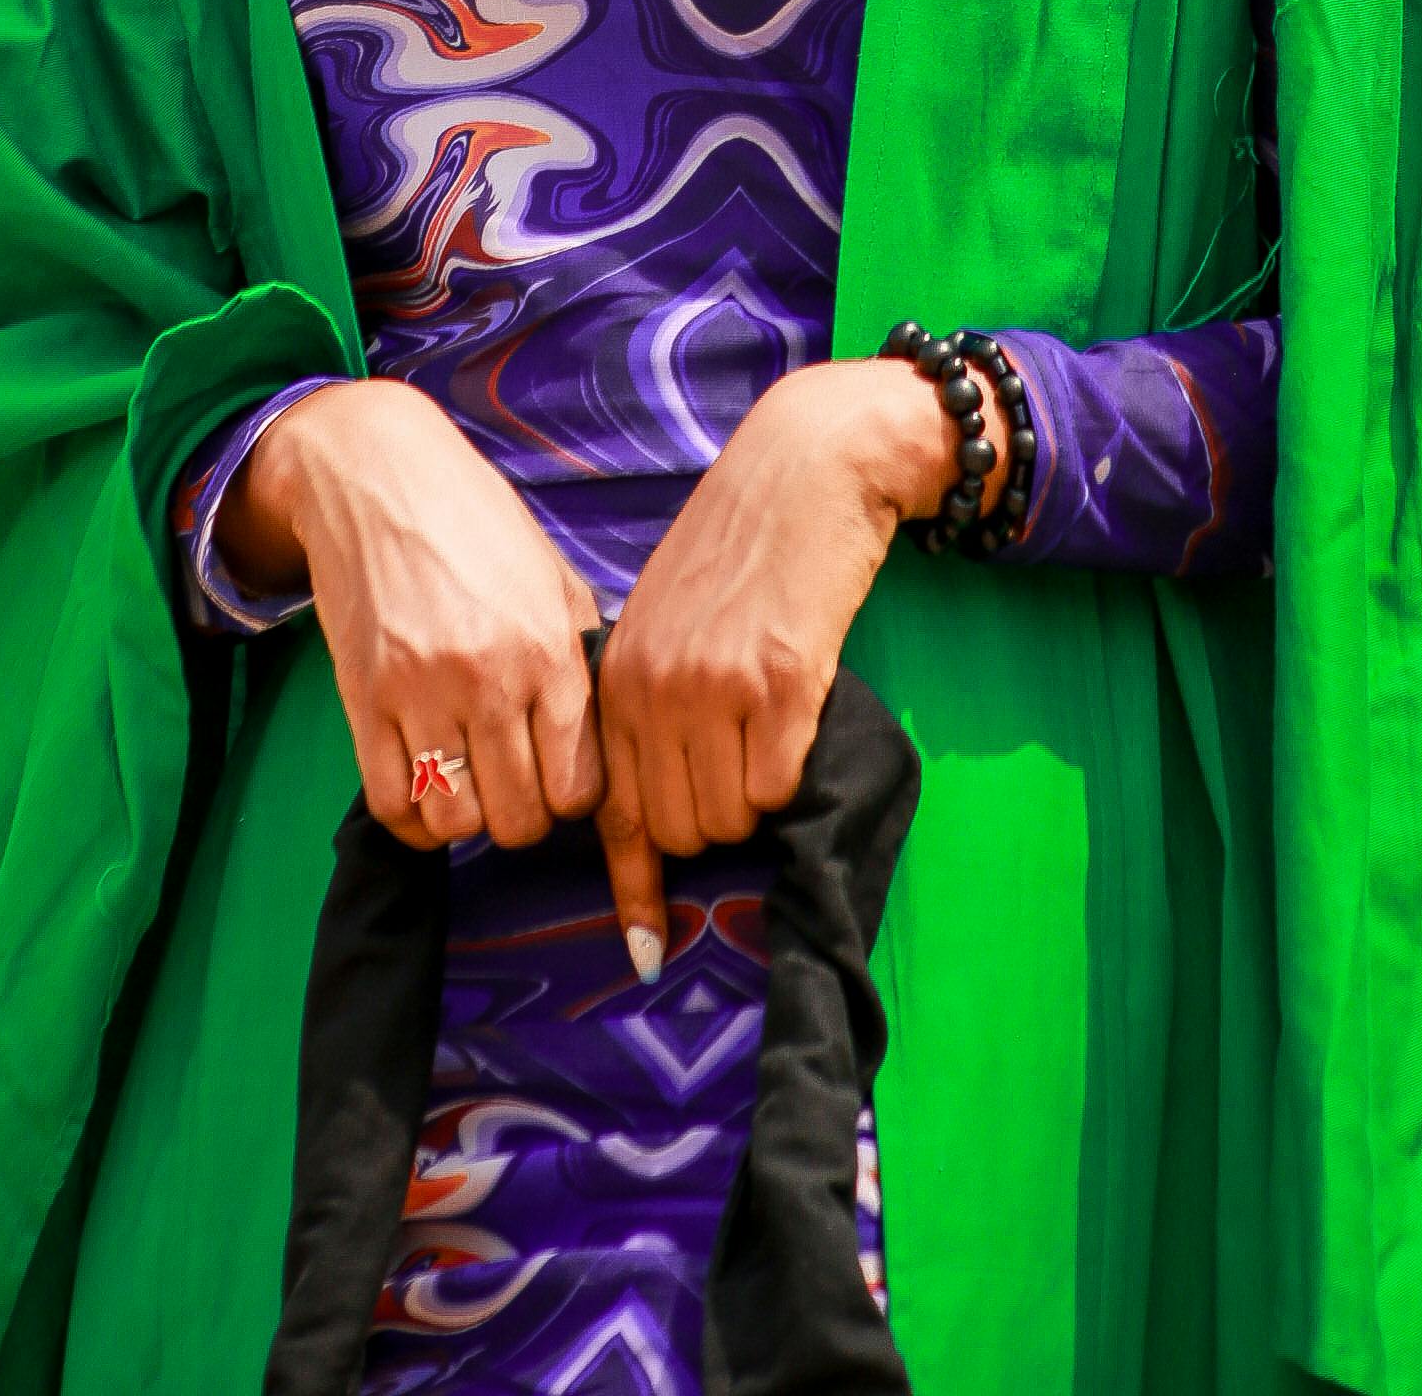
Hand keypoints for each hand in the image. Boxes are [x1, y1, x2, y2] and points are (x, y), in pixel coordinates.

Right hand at [230, 379, 604, 852]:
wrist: (380, 476)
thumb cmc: (477, 523)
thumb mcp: (553, 577)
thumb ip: (579, 656)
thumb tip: (603, 733)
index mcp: (548, 649)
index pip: (579, 789)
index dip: (574, 798)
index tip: (559, 776)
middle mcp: (489, 678)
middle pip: (520, 817)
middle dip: (524, 815)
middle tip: (514, 784)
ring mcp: (420, 693)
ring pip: (456, 822)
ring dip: (467, 818)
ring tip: (470, 783)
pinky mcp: (364, 699)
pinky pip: (391, 804)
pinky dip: (412, 817)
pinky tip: (426, 788)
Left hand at [593, 353, 1001, 973]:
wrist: (806, 472)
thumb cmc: (737, 546)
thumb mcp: (663, 617)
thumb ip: (648, 696)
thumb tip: (656, 795)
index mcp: (617, 674)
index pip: (615, 809)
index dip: (633, 887)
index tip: (644, 950)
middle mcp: (656, 687)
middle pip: (679, 829)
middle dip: (713, 824)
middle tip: (741, 768)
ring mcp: (717, 688)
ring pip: (731, 817)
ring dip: (754, 800)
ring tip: (767, 733)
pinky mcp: (784, 684)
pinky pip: (779, 786)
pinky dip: (791, 774)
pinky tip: (796, 717)